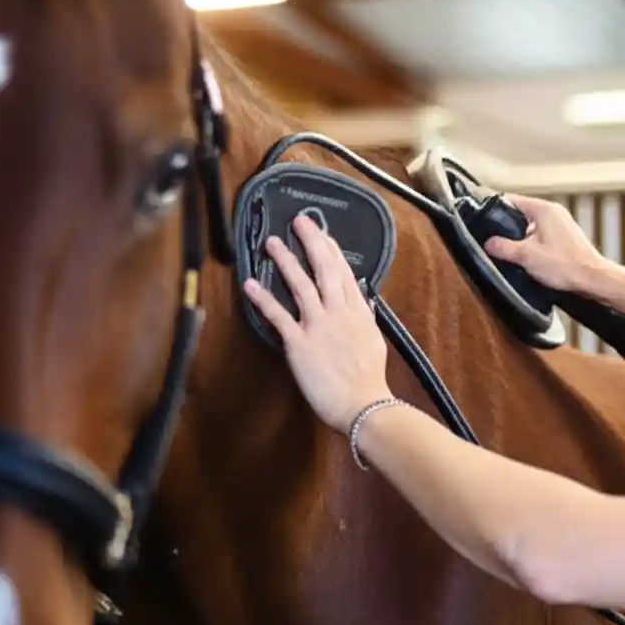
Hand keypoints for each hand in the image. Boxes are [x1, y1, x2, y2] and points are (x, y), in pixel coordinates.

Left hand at [242, 216, 394, 432]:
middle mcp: (339, 313)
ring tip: (272, 242)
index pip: (344, 274)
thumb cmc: (369, 379)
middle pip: (324, 270)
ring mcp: (319, 326)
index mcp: (358, 313)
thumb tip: (362, 301)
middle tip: (299, 221)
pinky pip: (279, 316)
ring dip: (286, 261)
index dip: (332, 251)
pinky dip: (264, 299)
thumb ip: (364, 319)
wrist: (362, 404)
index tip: (323, 233)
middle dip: (312, 242)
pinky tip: (251, 284)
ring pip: (301, 285)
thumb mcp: (373, 342)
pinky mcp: (299, 343)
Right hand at [482, 194, 607, 293]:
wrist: (593, 279)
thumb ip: (503, 247)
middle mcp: (554, 212)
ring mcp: (562, 224)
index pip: (512, 200)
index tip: (485, 220)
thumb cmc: (566, 266)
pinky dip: (535, 245)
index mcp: (544, 209)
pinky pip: (543, 236)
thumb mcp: (526, 256)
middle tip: (497, 242)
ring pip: (532, 227)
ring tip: (514, 254)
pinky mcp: (566, 238)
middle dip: (508, 229)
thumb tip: (489, 243)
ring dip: (522, 240)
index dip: (496, 210)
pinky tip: (531, 260)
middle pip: (522, 214)